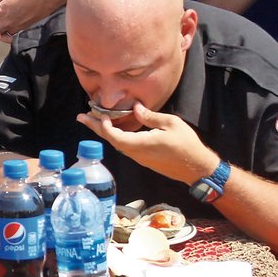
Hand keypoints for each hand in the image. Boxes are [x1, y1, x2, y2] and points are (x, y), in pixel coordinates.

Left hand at [78, 105, 216, 184]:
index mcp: (141, 144)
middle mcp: (136, 153)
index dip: (104, 125)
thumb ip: (150, 116)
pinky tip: (112, 128)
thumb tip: (135, 108)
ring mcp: (139, 158)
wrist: (197, 169)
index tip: (99, 113)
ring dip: (104, 131)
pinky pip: (124, 146)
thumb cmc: (187, 145)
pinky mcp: (143, 159)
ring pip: (117, 143)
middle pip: (111, 140)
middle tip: (81, 116)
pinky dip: (115, 136)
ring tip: (93, 120)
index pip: (114, 136)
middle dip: (95, 127)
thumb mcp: (171, 124)